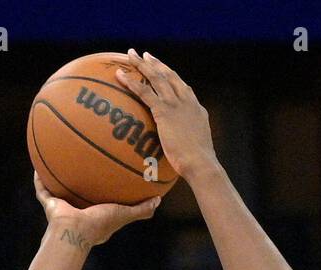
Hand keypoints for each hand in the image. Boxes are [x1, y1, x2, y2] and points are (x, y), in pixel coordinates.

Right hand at [34, 172, 158, 248]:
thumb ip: (141, 210)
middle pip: (79, 194)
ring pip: (59, 191)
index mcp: (94, 216)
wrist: (73, 231)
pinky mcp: (50, 205)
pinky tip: (39, 165)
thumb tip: (158, 200)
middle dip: (81, 182)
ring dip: (58, 178)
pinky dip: (39, 179)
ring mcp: (63, 209)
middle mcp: (78, 212)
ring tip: (59, 159)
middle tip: (85, 163)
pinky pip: (42, 189)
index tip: (109, 177)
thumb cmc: (99, 224)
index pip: (101, 202)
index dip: (105, 191)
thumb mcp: (124, 214)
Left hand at [115, 49, 217, 180]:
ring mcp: (175, 104)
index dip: (171, 75)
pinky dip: (131, 82)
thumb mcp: (195, 148)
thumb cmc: (198, 163)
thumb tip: (179, 152)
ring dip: (142, 65)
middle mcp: (187, 101)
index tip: (162, 68)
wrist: (200, 162)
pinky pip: (144, 92)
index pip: (182, 87)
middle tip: (144, 55)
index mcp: (196, 108)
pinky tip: (120, 75)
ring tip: (130, 55)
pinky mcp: (164, 111)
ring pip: (156, 77)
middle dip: (156, 63)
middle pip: (169, 76)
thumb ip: (186, 142)